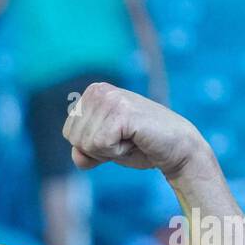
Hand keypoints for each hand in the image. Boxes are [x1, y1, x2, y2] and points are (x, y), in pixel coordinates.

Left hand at [63, 82, 207, 178]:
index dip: (91, 146)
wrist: (176, 148)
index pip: (69, 133)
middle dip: (98, 150)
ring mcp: (110, 98)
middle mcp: (99, 90)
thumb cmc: (140, 146)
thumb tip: (77, 155)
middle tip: (125, 139)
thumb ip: (83, 152)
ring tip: (131, 138)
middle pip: (74, 139)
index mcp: (92, 93)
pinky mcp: (121, 111)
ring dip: (109, 151)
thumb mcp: (103, 150)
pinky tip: (135, 139)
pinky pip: (100, 145)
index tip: (116, 137)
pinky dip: (117, 151)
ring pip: (86, 144)